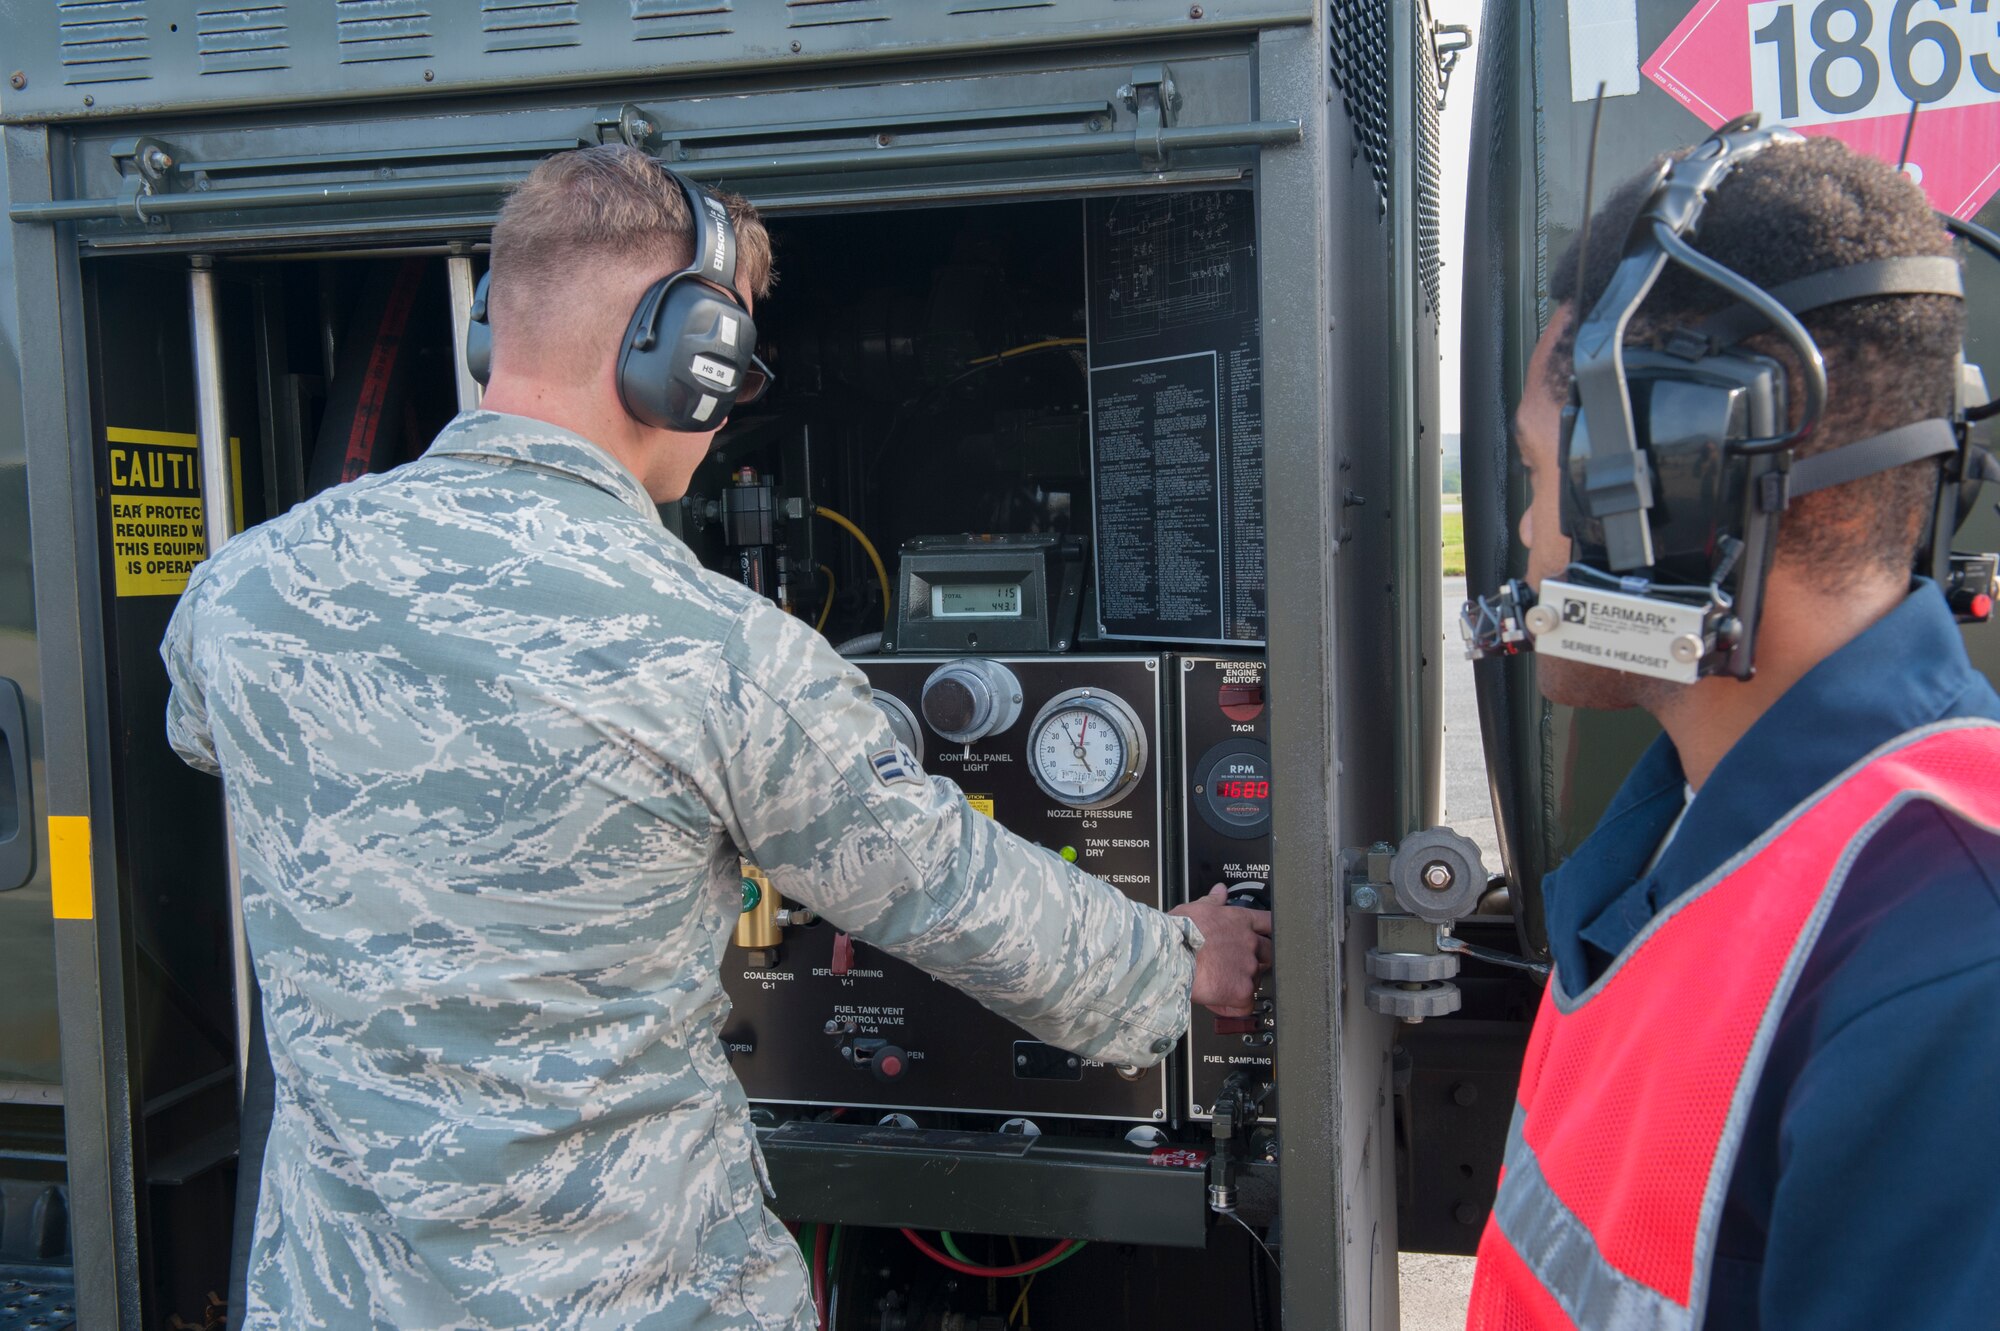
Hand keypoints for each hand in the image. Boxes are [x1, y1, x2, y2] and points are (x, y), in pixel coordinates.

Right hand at [1170, 884, 1272, 1017]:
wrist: (1171, 956)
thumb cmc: (1178, 933)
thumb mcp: (1195, 908)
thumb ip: (1213, 900)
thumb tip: (1220, 890)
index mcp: (1240, 921)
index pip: (1269, 922)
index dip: (1268, 931)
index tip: (1265, 936)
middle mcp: (1249, 943)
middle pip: (1270, 952)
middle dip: (1259, 959)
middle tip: (1236, 966)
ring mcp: (1248, 968)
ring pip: (1256, 979)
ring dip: (1242, 983)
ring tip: (1219, 983)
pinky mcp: (1242, 991)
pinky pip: (1244, 1004)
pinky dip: (1232, 1005)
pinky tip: (1217, 999)